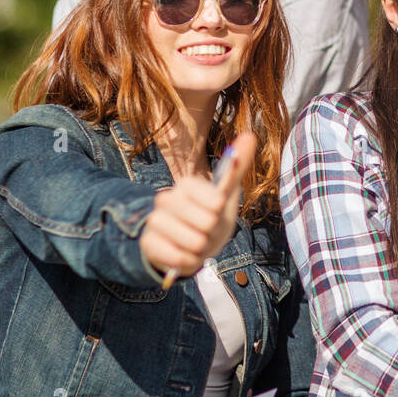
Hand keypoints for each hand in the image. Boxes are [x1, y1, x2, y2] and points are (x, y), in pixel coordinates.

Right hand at [139, 132, 256, 278]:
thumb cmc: (210, 216)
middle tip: (205, 229)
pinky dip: (189, 261)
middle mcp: (165, 199)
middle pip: (207, 222)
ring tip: (196, 242)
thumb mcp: (226, 193)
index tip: (215, 210)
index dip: (219, 210)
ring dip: (202, 248)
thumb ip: (237, 166)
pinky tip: (185, 254)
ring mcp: (154, 221)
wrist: (188, 245)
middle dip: (212, 232)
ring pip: (194, 242)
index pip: (215, 200)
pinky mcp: (147, 244)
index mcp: (186, 184)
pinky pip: (180, 258)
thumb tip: (250, 135)